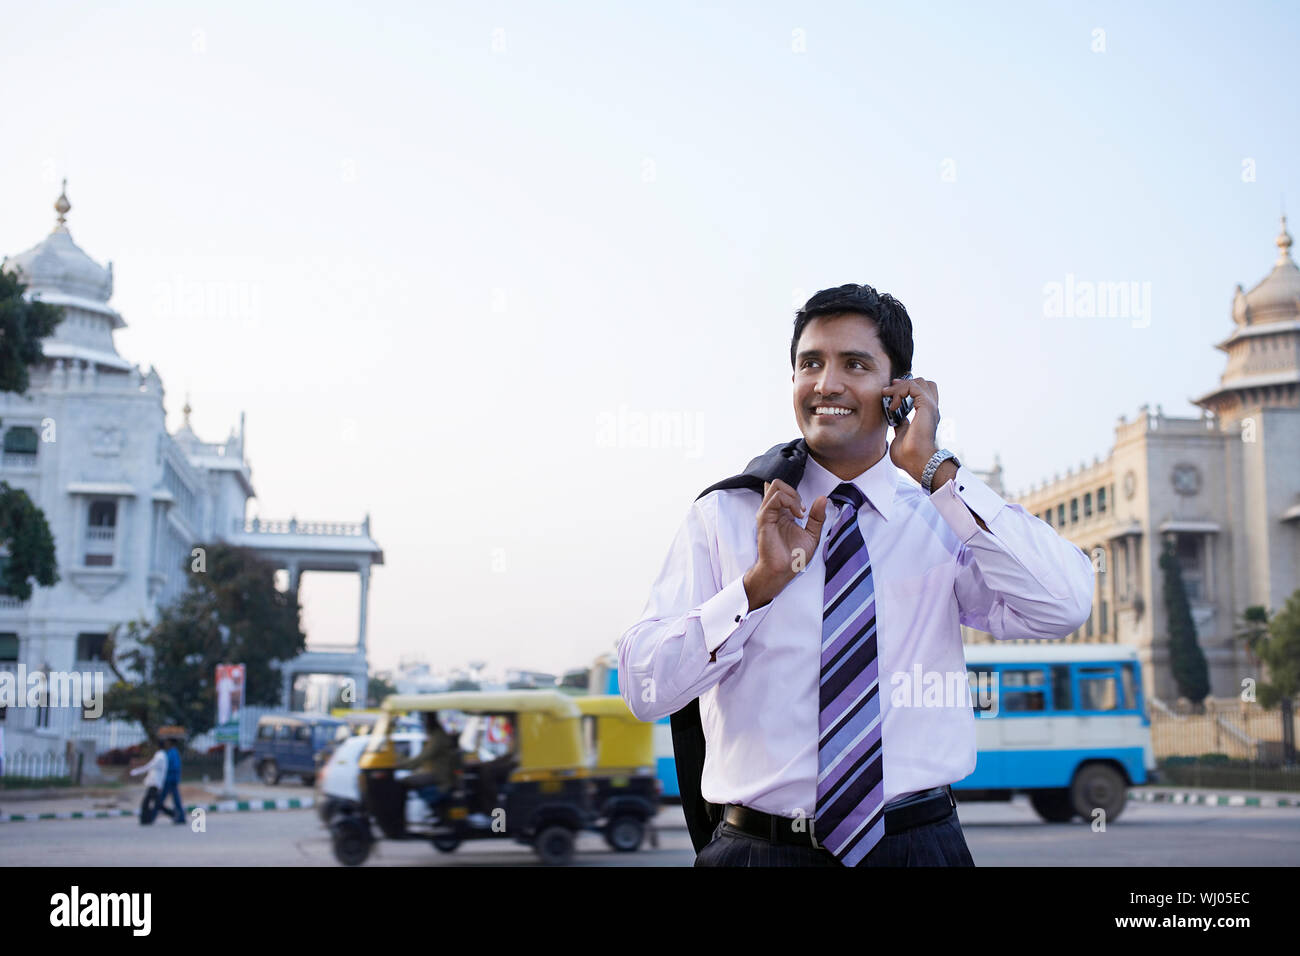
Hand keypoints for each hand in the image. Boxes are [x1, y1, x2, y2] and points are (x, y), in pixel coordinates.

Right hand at [745, 479, 828, 608]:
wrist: (784, 570)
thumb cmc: (794, 557)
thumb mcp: (812, 534)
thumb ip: (817, 517)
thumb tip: (823, 498)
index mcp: (783, 514)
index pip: (783, 491)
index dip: (796, 493)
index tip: (806, 510)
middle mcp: (774, 511)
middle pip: (778, 484)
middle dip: (794, 491)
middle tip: (803, 510)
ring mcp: (768, 513)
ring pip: (775, 486)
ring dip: (793, 495)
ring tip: (801, 511)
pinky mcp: (764, 518)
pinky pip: (774, 499)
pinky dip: (789, 501)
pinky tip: (798, 514)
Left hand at [883, 376, 940, 481]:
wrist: (918, 463)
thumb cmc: (910, 457)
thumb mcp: (901, 437)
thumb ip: (901, 427)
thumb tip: (896, 421)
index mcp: (926, 416)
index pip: (921, 393)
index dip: (906, 388)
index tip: (890, 392)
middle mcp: (930, 410)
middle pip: (924, 383)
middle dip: (904, 383)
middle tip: (889, 391)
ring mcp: (930, 407)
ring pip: (919, 382)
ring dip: (901, 386)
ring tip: (889, 396)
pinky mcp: (926, 406)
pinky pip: (913, 387)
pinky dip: (901, 391)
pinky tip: (894, 405)